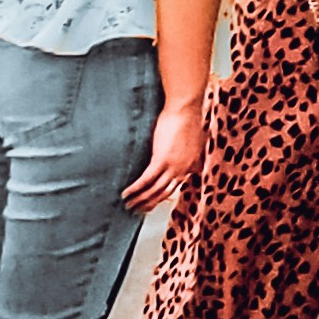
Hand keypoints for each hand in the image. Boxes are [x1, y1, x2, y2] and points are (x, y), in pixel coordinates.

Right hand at [121, 93, 208, 212]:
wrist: (185, 108)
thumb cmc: (186, 118)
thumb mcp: (192, 138)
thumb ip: (187, 150)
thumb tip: (181, 152)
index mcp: (192, 164)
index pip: (176, 187)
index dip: (163, 197)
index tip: (153, 202)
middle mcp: (184, 169)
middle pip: (165, 193)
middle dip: (150, 204)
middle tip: (138, 210)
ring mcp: (174, 166)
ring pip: (155, 190)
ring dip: (140, 200)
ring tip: (129, 205)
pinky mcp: (161, 160)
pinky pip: (146, 180)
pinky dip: (135, 189)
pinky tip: (126, 194)